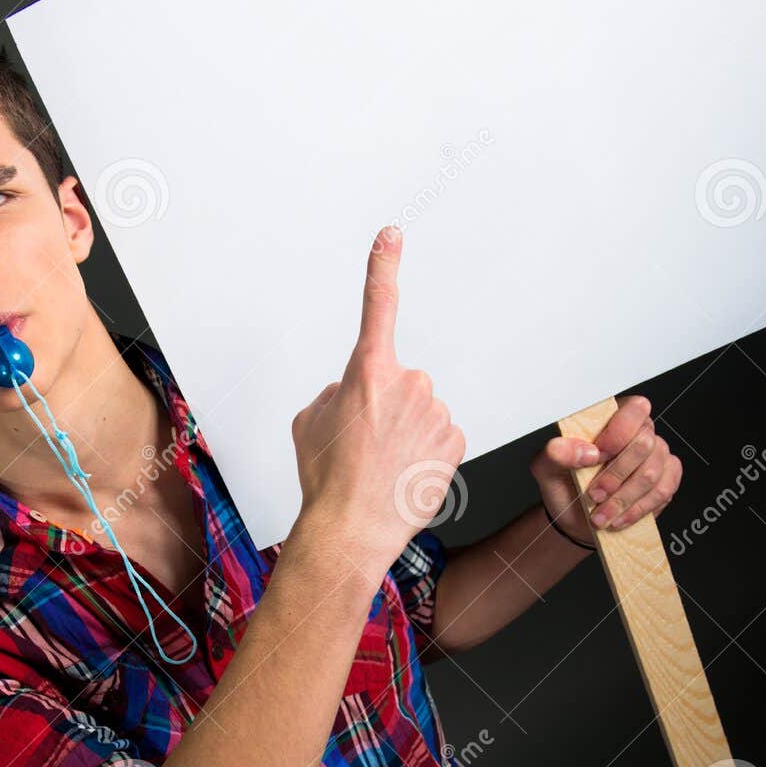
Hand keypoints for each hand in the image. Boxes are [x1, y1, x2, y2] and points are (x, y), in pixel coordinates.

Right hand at [292, 225, 465, 574]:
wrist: (351, 530)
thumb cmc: (326, 480)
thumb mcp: (309, 422)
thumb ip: (336, 392)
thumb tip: (354, 392)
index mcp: (367, 371)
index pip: (378, 305)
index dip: (384, 265)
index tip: (392, 236)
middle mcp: (409, 384)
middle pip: (399, 381)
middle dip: (385, 405)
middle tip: (364, 444)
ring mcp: (436, 412)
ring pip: (421, 411)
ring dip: (405, 432)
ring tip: (382, 466)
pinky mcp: (456, 440)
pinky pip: (439, 435)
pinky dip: (424, 452)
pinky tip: (404, 473)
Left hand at [530, 394, 682, 541]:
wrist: (577, 519)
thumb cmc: (566, 486)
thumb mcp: (547, 468)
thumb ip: (556, 452)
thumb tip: (584, 452)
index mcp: (613, 418)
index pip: (633, 409)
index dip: (618, 433)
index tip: (597, 457)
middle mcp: (640, 432)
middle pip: (644, 444)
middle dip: (616, 475)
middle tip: (594, 494)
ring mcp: (657, 455)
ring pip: (651, 473)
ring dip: (623, 499)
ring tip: (601, 515)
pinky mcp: (667, 479)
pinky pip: (662, 491)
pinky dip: (637, 510)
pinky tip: (618, 518)